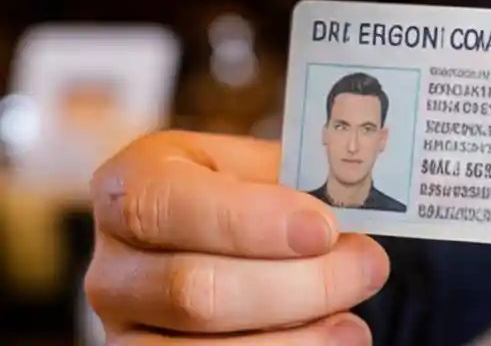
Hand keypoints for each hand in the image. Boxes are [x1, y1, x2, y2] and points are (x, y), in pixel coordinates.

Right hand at [85, 131, 389, 344]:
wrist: (231, 244)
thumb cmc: (252, 198)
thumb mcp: (265, 171)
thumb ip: (300, 185)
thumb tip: (358, 214)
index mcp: (130, 187)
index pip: (168, 206)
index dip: (248, 222)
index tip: (323, 229)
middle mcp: (111, 265)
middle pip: (194, 289)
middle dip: (298, 283)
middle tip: (369, 266)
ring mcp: (123, 330)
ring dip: (295, 338)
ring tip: (354, 323)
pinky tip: (331, 341)